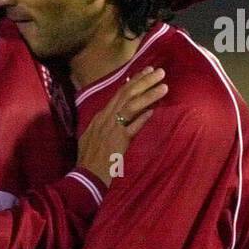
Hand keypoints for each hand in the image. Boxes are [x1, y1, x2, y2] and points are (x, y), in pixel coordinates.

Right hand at [77, 66, 166, 184]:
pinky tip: (154, 111)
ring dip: (148, 94)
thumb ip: (106, 123)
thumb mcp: (94, 135)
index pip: (119, 93)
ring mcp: (111, 129)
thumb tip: (117, 114)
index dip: (134, 81)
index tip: (146, 71)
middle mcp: (105, 118)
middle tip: (159, 71)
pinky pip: (132, 128)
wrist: (85, 177)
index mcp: (101, 116)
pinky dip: (142, 119)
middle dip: (143, 81)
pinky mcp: (117, 142)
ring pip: (131, 106)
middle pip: (126, 94)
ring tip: (164, 86)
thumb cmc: (90, 159)